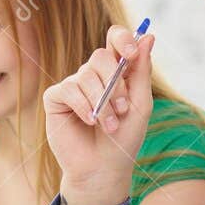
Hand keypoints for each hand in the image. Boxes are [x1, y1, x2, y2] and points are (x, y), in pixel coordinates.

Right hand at [43, 25, 154, 204]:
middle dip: (114, 82)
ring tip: (110, 125)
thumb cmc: (124, 139)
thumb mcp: (140, 104)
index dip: (122, 39)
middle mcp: (93, 75)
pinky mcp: (56, 99)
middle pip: (100, 56)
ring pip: (85, 75)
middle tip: (122, 108)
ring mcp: (73, 86)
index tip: (132, 54)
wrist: (104, 169)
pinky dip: (82, 105)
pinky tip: (89, 121)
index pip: (115, 39)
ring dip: (102, 102)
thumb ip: (142, 71)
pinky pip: (68, 89)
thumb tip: (148, 36)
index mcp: (116, 72)